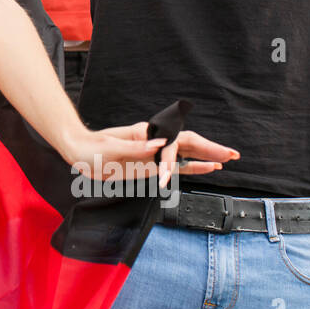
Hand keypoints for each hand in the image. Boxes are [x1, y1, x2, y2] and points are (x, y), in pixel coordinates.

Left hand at [63, 123, 238, 188]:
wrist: (78, 153)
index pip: (171, 141)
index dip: (174, 158)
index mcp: (145, 133)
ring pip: (187, 153)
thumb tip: (160, 143)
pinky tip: (210, 168)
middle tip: (231, 155)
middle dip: (210, 148)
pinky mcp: (151, 166)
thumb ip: (135, 147)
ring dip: (208, 156)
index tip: (166, 175)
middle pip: (188, 143)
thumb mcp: (110, 149)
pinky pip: (177, 167)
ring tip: (228, 159)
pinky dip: (195, 167)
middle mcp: (153, 141)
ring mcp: (154, 154)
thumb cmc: (91, 147)